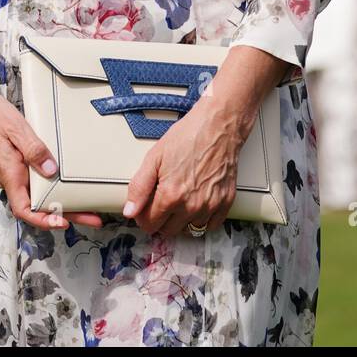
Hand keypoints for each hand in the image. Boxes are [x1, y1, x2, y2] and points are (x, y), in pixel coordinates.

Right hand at [0, 90, 104, 231]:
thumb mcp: (16, 129)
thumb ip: (34, 150)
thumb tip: (52, 170)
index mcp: (9, 174)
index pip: (24, 209)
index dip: (44, 220)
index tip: (63, 223)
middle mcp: (11, 178)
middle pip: (39, 205)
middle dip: (67, 213)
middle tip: (93, 217)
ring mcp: (14, 173)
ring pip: (39, 194)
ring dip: (62, 201)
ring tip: (87, 204)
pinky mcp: (16, 165)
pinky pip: (35, 182)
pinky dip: (52, 187)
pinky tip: (67, 184)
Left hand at [122, 91, 249, 237]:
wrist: (218, 126)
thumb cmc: (187, 136)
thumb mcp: (154, 157)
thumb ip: (139, 187)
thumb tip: (129, 212)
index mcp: (171, 195)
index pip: (150, 224)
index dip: (144, 216)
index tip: (145, 207)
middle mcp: (191, 206)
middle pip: (169, 230)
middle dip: (161, 219)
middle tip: (162, 199)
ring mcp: (210, 206)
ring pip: (189, 229)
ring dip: (182, 219)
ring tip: (180, 197)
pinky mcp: (226, 202)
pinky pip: (210, 225)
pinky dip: (202, 218)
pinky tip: (197, 201)